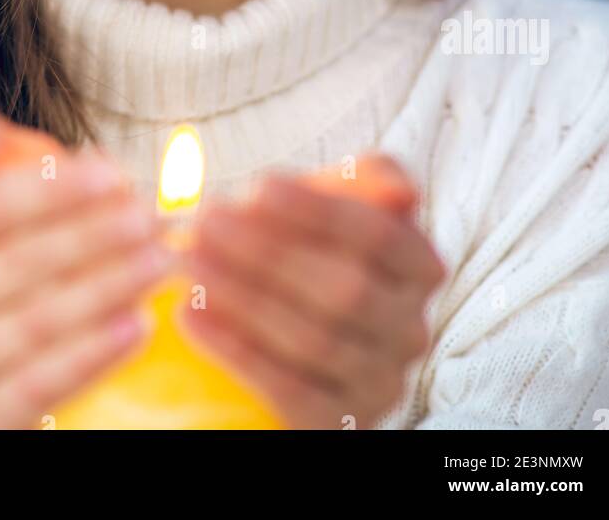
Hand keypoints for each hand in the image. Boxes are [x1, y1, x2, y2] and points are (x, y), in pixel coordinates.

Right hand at [0, 110, 172, 428]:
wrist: (30, 312)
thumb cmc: (27, 226)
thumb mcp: (12, 172)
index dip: (45, 192)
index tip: (112, 175)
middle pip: (10, 266)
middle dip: (90, 238)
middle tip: (153, 219)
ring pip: (29, 325)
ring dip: (105, 290)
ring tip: (160, 264)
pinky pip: (36, 388)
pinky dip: (91, 354)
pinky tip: (139, 322)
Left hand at [176, 155, 445, 429]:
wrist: (292, 340)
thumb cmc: (311, 252)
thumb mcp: (335, 210)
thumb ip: (364, 184)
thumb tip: (404, 190)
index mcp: (420, 268)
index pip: (379, 235)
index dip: (319, 210)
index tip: (257, 186)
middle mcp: (410, 330)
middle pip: (344, 289)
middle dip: (268, 252)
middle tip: (206, 222)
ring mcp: (380, 383)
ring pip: (314, 340)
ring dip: (243, 297)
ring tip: (189, 262)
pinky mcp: (340, 423)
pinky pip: (289, 391)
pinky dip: (236, 351)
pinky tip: (190, 314)